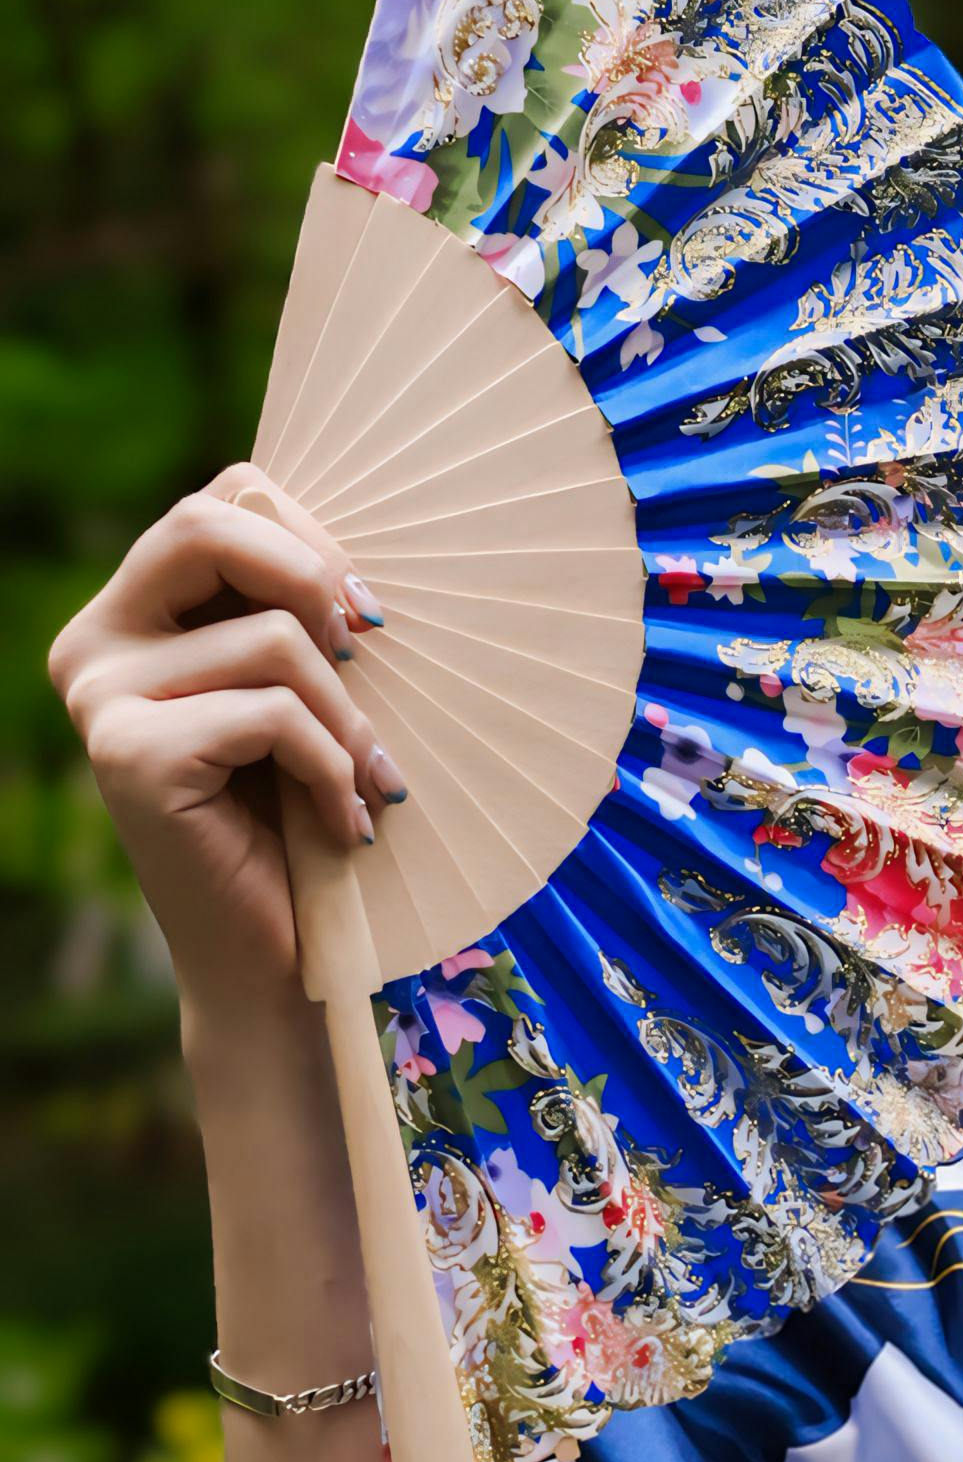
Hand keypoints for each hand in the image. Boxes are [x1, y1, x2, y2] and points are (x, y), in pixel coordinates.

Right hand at [46, 465, 400, 1042]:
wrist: (274, 960)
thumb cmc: (301, 820)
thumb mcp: (301, 695)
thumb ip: (297, 611)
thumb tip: (352, 554)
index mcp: (130, 614)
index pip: (218, 500)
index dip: (307, 535)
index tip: (368, 614)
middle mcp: (93, 645)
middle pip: (209, 524)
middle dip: (314, 578)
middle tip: (370, 653)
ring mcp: (101, 699)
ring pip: (268, 638)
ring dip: (348, 717)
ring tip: (368, 783)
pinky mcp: (130, 754)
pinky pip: (272, 714)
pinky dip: (333, 770)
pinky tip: (345, 826)